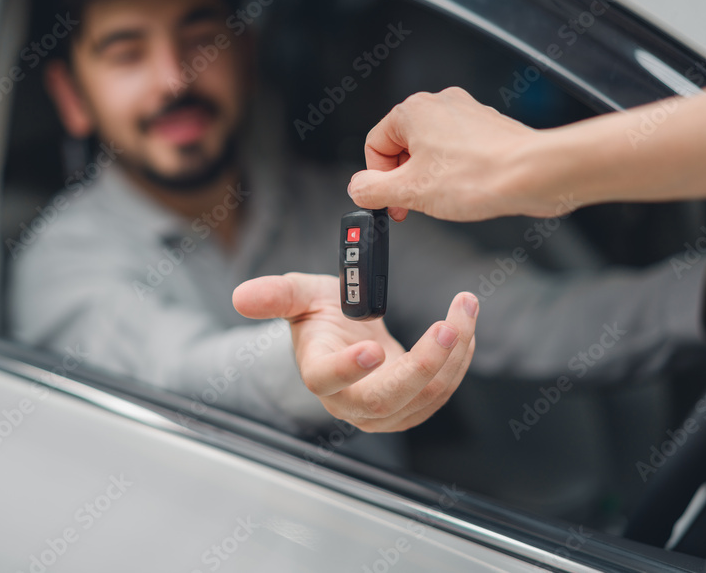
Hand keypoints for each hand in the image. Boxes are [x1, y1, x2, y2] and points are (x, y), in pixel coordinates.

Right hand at [232, 272, 477, 431]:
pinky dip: (459, 359)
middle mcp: (349, 401)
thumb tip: (241, 296)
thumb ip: (276, 295)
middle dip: (425, 363)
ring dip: (453, 353)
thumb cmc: (322, 316)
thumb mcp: (300, 295)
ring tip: (464, 308)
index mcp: (318, 372)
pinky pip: (442, 390)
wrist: (345, 337)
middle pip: (388, 399)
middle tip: (448, 325)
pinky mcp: (412, 406)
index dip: (350, 369)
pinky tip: (464, 327)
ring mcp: (384, 410)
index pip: (328, 379)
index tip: (373, 348)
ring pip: (426, 395)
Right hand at [347, 87, 547, 221]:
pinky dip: (455, 172)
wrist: (532, 175)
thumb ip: (372, 190)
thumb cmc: (479, 176)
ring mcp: (466, 114)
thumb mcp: (409, 191)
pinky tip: (466, 190)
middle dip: (405, 180)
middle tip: (414, 205)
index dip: (379, 180)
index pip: (375, 146)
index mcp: (413, 111)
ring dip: (430, 178)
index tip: (391, 202)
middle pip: (402, 147)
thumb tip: (359, 189)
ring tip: (444, 198)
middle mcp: (439, 104)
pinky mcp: (488, 129)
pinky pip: (458, 152)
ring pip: (430, 150)